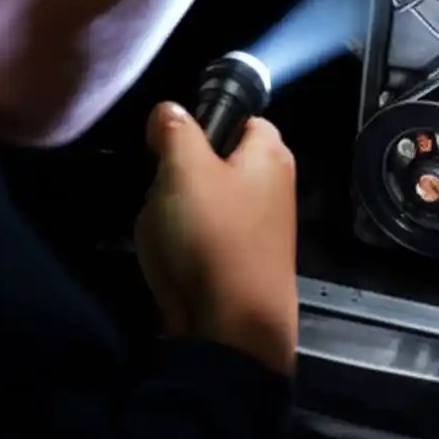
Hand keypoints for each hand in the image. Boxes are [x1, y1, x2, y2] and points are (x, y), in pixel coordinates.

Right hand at [135, 102, 298, 374]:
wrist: (233, 328)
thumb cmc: (213, 237)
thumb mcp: (185, 170)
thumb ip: (176, 131)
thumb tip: (170, 110)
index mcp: (270, 154)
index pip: (240, 117)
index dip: (204, 124)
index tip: (170, 143)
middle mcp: (273, 186)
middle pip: (215, 161)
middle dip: (181, 174)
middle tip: (165, 191)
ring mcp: (260, 227)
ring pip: (202, 201)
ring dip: (175, 213)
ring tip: (167, 231)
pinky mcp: (242, 260)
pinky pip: (203, 238)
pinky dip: (184, 246)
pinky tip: (174, 260)